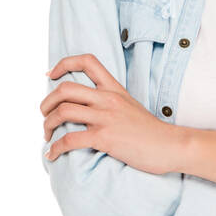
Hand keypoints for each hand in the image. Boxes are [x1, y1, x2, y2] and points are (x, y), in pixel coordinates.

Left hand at [41, 54, 180, 174]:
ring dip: (47, 124)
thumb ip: (110, 101)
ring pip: (63, 111)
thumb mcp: (130, 105)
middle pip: (65, 89)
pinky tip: (52, 154)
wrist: (171, 145)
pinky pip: (70, 140)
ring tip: (46, 135)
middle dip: (47, 102)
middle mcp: (108, 99)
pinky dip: (56, 148)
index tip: (50, 74)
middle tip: (44, 114)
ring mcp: (106, 117)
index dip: (64, 63)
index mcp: (114, 88)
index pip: (87, 61)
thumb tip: (87, 107)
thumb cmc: (150, 130)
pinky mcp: (105, 138)